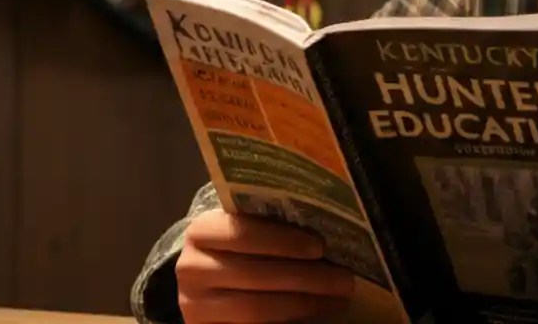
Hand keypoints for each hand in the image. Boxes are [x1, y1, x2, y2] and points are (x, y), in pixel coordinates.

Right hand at [175, 210, 355, 322]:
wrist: (203, 278)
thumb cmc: (237, 246)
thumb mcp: (244, 227)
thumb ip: (271, 224)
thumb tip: (327, 227)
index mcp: (202, 232)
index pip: (242, 234)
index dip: (283, 241)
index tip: (320, 246)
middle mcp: (192, 269)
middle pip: (255, 275)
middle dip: (306, 278)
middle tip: (345, 279)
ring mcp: (195, 305)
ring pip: (256, 308)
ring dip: (304, 303)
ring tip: (338, 298)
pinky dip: (289, 322)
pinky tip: (315, 313)